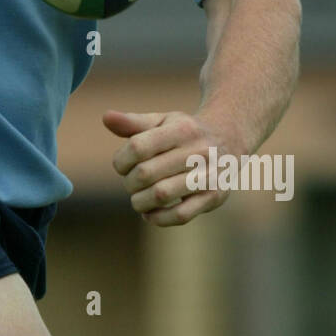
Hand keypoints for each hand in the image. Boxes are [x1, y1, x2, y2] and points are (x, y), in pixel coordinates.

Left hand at [102, 109, 233, 226]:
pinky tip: (149, 213)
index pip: (138, 147)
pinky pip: (181, 215)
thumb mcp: (162, 121)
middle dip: (129, 182)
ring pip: (162, 194)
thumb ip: (133, 122)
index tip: (121, 165)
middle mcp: (198, 151)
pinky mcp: (214, 196)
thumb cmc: (184, 131)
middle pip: (146, 173)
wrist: (229, 139)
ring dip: (140, 201)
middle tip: (130, 183)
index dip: (121, 160)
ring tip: (138, 198)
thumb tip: (106, 117)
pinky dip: (158, 218)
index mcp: (181, 129)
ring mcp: (208, 175)